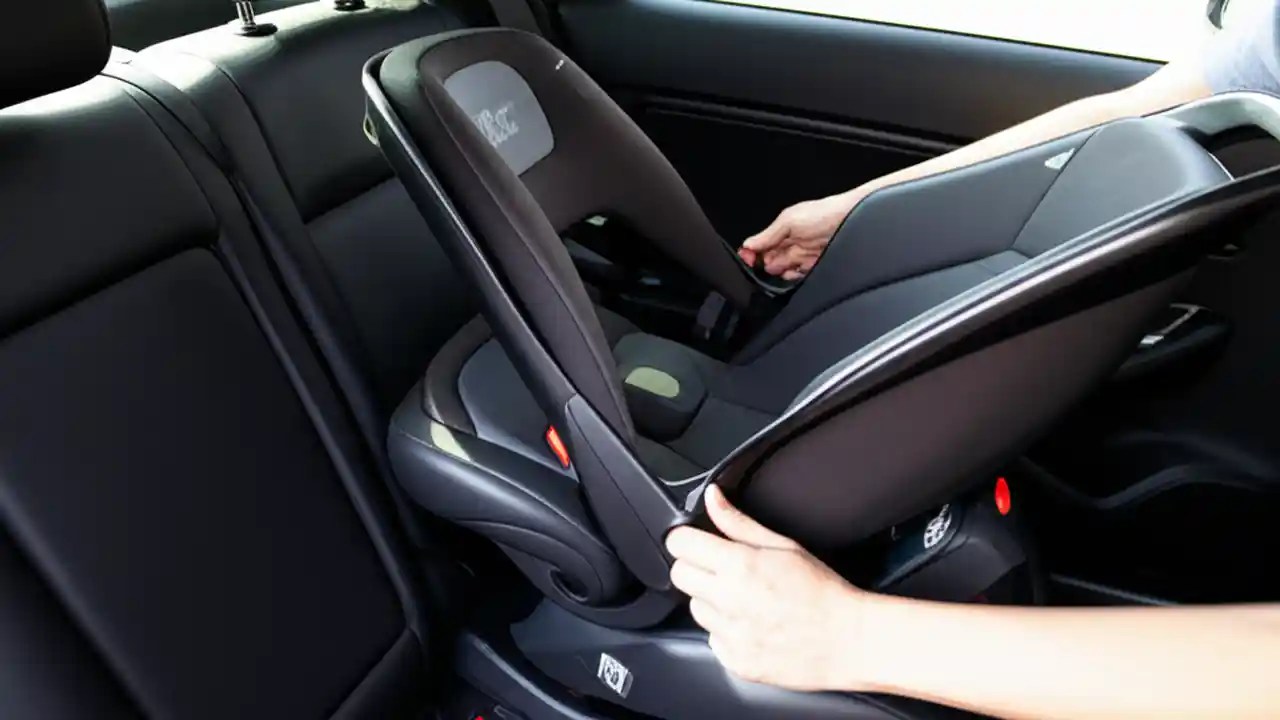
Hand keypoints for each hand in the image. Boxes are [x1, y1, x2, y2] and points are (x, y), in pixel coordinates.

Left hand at [666, 485, 871, 691]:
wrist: (848, 640)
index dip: (687, 539)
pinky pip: (712, 639)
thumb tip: (713, 497)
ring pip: (695, 608)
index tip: (696, 542)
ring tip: (745, 600)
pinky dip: (726, 632)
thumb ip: (739, 522)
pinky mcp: (735, 662)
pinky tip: (752, 624)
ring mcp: (730, 634)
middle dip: (696, 567)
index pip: (680, 544)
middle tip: (724, 569)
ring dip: (712, 601)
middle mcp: (728, 600)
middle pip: (680, 575)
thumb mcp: (783, 545)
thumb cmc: (822, 592)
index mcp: (739, 566)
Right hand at [738, 192, 859, 279]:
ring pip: (785, 272)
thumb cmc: (824, 213)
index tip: (748, 259)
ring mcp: (804, 257)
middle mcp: (792, 245)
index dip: (753, 255)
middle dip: (767, 265)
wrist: (855, 218)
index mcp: (783, 231)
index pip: (761, 247)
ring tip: (785, 268)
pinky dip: (797, 277)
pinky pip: (801, 277)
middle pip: (771, 261)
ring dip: (782, 273)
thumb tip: (747, 245)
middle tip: (768, 264)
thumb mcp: (789, 220)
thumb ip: (768, 235)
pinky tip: (797, 272)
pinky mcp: (816, 268)